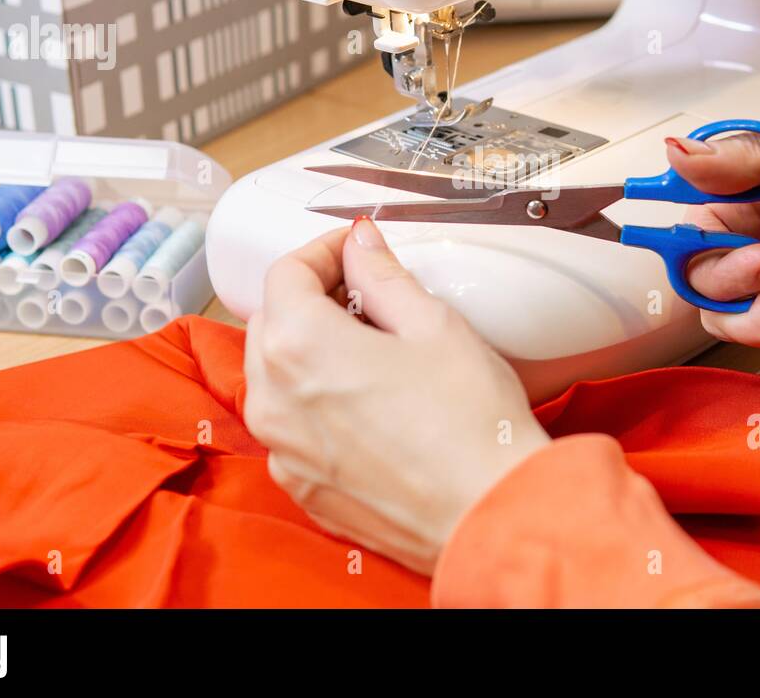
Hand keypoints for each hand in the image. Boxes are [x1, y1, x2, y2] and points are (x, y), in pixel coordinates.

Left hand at [243, 218, 550, 574]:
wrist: (489, 516)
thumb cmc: (471, 421)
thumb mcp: (433, 324)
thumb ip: (382, 275)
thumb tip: (360, 243)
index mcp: (298, 345)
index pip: (284, 273)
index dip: (322, 250)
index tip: (355, 249)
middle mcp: (272, 399)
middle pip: (270, 322)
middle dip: (311, 298)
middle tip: (366, 294)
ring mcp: (281, 450)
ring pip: (274, 376)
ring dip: (307, 350)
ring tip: (370, 350)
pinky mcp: (300, 488)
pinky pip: (290, 426)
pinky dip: (313, 402)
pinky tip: (367, 403)